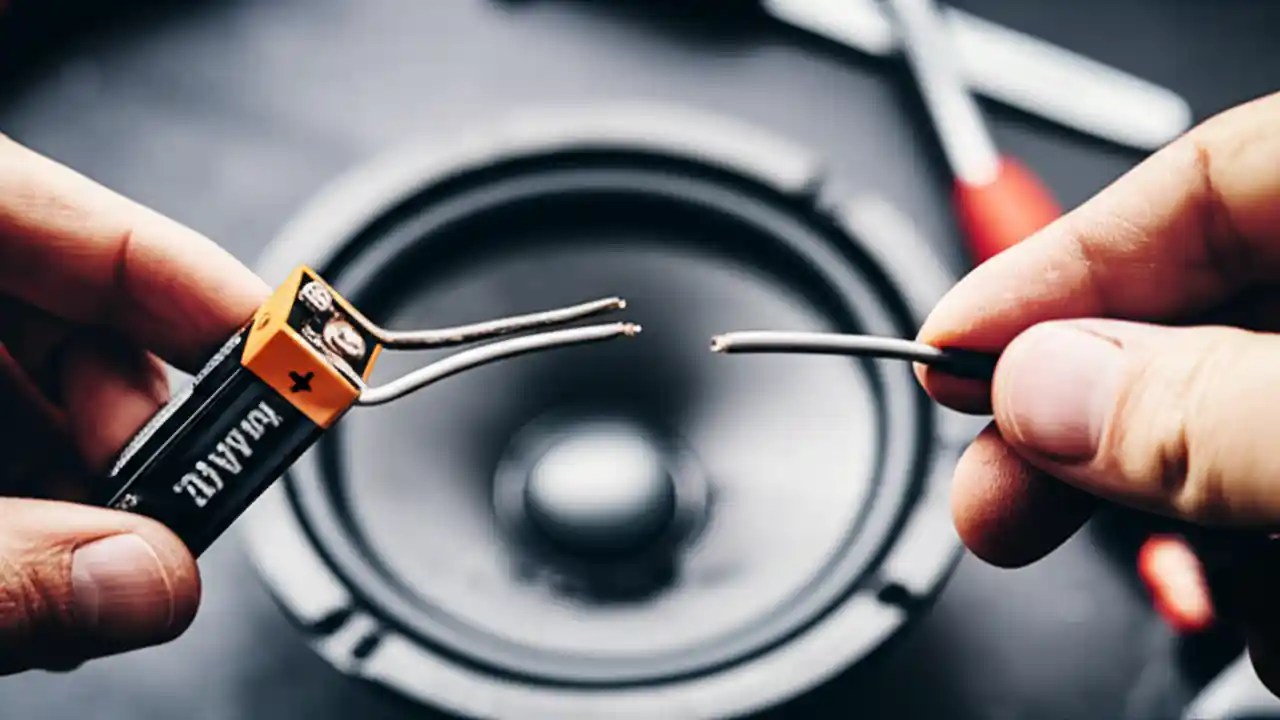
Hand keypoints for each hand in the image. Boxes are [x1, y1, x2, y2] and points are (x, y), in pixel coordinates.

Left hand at [0, 135, 266, 670]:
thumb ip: (4, 568)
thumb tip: (154, 580)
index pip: (60, 215)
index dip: (186, 274)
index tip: (283, 343)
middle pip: (60, 314)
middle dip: (139, 417)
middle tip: (176, 503)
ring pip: (32, 397)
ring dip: (92, 485)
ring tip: (103, 560)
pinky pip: (0, 453)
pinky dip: (38, 514)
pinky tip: (46, 571)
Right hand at [917, 91, 1279, 690]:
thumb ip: (1208, 413)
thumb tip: (1043, 391)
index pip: (1208, 179)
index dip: (1060, 261)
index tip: (948, 345)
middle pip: (1205, 323)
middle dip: (1091, 431)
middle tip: (992, 503)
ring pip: (1245, 436)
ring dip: (1191, 528)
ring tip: (1210, 598)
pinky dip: (1270, 571)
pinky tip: (1277, 619)